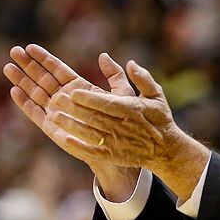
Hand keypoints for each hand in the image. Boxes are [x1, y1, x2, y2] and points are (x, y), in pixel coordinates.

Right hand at [3, 44, 138, 200]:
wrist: (118, 148)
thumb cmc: (123, 122)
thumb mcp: (123, 95)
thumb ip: (114, 75)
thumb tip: (104, 55)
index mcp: (79, 87)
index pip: (58, 69)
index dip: (44, 58)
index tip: (30, 47)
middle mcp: (65, 98)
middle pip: (43, 78)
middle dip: (28, 65)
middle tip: (14, 50)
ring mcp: (57, 112)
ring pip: (35, 93)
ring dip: (21, 80)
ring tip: (8, 66)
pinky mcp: (52, 127)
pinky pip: (36, 113)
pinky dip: (25, 103)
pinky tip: (14, 91)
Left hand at [49, 60, 209, 200]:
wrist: (165, 149)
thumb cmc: (159, 118)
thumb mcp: (155, 94)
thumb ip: (142, 78)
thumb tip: (130, 63)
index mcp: (132, 110)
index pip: (107, 103)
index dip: (89, 98)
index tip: (73, 91)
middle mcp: (123, 127)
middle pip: (95, 117)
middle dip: (75, 109)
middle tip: (56, 99)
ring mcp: (117, 143)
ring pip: (91, 133)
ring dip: (72, 126)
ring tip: (54, 117)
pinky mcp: (113, 156)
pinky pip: (93, 152)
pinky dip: (79, 146)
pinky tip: (64, 140)